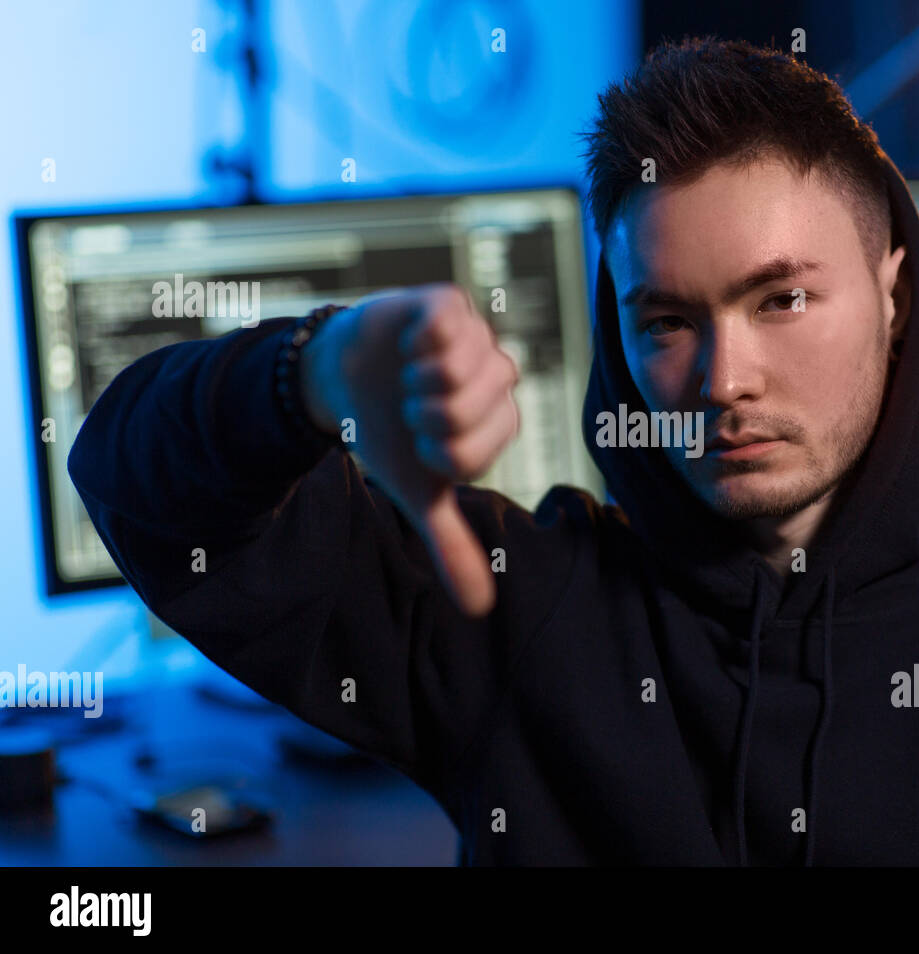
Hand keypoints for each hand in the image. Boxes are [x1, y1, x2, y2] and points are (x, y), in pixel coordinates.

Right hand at [300, 284, 519, 615]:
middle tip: (411, 408)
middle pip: (470, 410)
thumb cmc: (389, 433)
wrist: (343, 378)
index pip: (475, 451)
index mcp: (500, 423)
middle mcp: (497, 378)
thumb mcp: (418, 492)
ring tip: (410, 377)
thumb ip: (451, 544)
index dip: (435, 451)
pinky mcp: (448, 305)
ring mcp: (476, 338)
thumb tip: (481, 609)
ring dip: (419, 382)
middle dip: (424, 418)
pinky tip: (410, 346)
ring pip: (461, 368)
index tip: (422, 442)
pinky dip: (420, 342)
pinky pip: (448, 321)